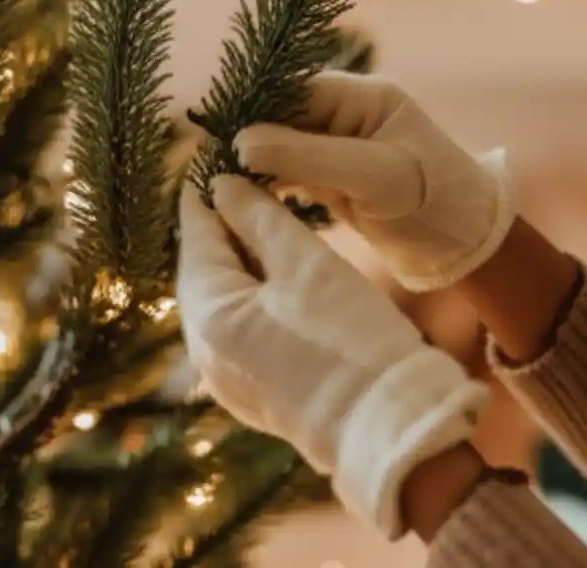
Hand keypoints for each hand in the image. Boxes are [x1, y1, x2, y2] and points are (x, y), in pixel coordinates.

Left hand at [177, 175, 487, 536]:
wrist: (392, 427)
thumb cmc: (350, 337)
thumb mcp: (305, 262)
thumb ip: (258, 217)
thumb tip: (222, 185)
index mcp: (207, 314)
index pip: (194, 236)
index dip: (206, 193)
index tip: (213, 157)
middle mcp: (202, 350)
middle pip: (205, 270)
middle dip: (224, 226)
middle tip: (245, 181)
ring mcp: (225, 377)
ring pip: (224, 300)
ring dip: (242, 261)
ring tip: (268, 220)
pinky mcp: (253, 392)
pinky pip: (241, 329)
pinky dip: (255, 296)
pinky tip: (281, 275)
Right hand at [234, 70, 514, 289]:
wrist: (467, 248)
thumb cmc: (435, 203)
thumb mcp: (374, 177)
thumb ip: (309, 156)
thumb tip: (241, 142)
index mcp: (363, 98)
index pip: (294, 91)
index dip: (253, 107)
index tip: (213, 130)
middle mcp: (348, 116)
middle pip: (280, 116)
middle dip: (245, 136)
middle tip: (206, 161)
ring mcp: (338, 148)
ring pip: (279, 146)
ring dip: (251, 162)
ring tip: (215, 181)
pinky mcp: (332, 180)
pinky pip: (287, 173)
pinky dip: (264, 183)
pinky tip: (237, 196)